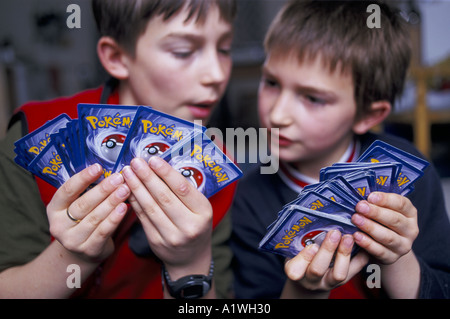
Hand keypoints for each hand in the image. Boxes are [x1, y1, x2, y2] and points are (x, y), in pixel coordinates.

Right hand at [47, 164, 129, 263]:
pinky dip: (114, 219)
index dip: (83, 178)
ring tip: (125, 189)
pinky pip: (103, 231)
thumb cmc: (83, 220)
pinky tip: (124, 208)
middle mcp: (59, 225)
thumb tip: (109, 170)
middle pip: (83, 204)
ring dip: (112, 202)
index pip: (67, 190)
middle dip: (103, 189)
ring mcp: (73, 240)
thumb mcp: (78, 205)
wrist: (83, 252)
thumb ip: (88, 190)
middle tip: (118, 178)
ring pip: (95, 217)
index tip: (98, 167)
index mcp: (54, 209)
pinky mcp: (88, 249)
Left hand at [122, 156, 212, 276]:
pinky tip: (128, 190)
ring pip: (150, 207)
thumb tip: (158, 167)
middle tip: (135, 162)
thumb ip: (183, 191)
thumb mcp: (199, 208)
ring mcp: (172, 236)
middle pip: (164, 197)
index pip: (182, 188)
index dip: (166, 172)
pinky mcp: (156, 242)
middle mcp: (189, 225)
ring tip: (127, 173)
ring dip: (136, 187)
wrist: (190, 258)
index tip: (153, 159)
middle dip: (147, 177)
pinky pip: (143, 218)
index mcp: (203, 212)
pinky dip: (134, 202)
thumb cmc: (195, 225)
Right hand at [284, 230, 368, 291]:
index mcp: (295, 271)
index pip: (295, 271)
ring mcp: (328, 282)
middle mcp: (310, 280)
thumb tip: (307, 213)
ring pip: (338, 275)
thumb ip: (298, 238)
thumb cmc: (298, 255)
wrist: (309, 276)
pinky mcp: (343, 282)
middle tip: (335, 233)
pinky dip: (360, 257)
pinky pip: (354, 272)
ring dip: (344, 254)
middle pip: (318, 270)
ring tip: (349, 237)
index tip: (312, 245)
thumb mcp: (293, 248)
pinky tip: (361, 242)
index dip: (304, 259)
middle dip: (327, 250)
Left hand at [352, 192, 418, 263]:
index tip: (370, 196)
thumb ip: (375, 202)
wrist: (384, 247)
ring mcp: (403, 245)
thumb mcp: (382, 210)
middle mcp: (410, 230)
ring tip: (356, 219)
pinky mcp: (392, 258)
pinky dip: (367, 243)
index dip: (386, 199)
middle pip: (394, 220)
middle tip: (359, 207)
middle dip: (375, 212)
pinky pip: (380, 251)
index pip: (401, 204)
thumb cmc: (381, 222)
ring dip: (370, 227)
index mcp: (410, 213)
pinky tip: (356, 236)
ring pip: (388, 236)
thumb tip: (359, 191)